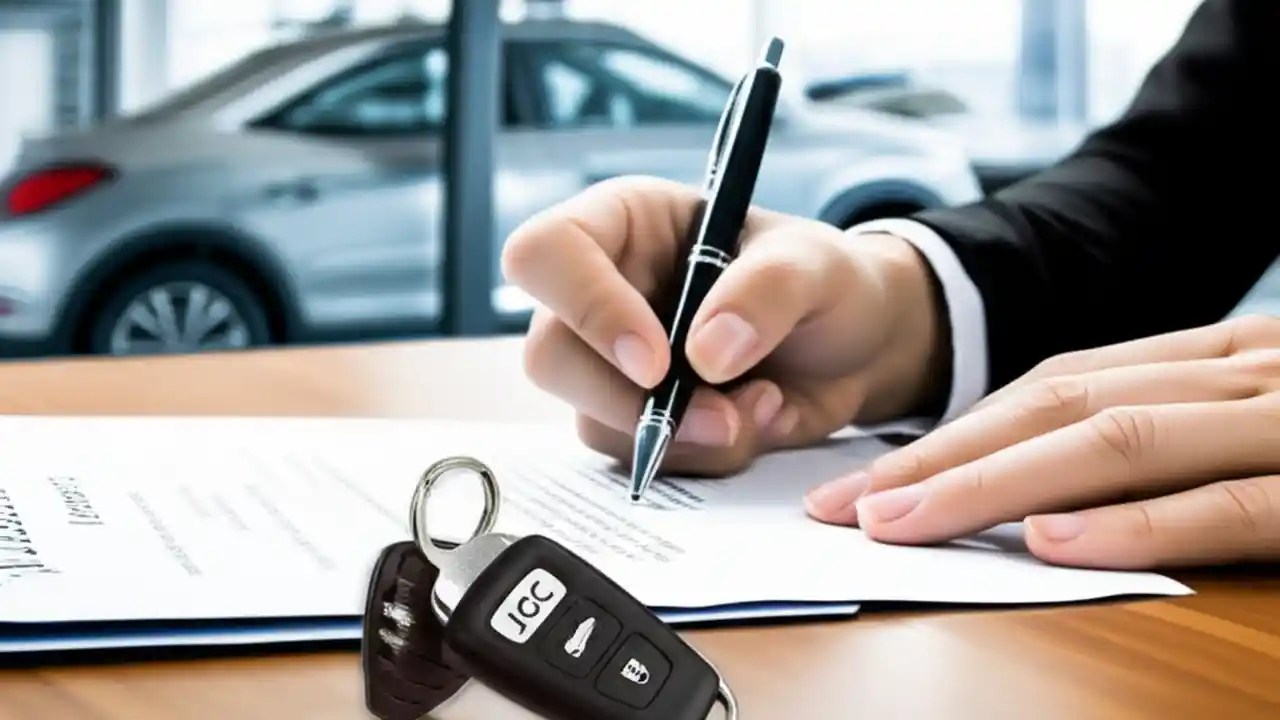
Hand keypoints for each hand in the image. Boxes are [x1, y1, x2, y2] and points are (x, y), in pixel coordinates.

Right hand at [502, 176, 947, 475]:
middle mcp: (602, 292)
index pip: (546, 253)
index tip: (656, 361)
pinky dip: (705, 456)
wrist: (857, 348)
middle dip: (631, 402)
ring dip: (684, 437)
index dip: (586, 308)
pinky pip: (641, 459)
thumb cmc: (825, 280)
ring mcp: (613, 364)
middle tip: (720, 416)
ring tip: (766, 404)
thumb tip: (707, 355)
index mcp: (623, 224)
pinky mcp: (639, 420)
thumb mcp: (815, 264)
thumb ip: (768, 291)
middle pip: (549, 356)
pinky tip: (757, 420)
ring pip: (594, 420)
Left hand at [805, 315, 1279, 568]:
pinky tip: (1052, 541)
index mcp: (1209, 359)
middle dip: (942, 460)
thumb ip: (1165, 428)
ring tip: (907, 521)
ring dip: (999, 484)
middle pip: (1061, 409)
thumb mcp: (1253, 411)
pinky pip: (1224, 506)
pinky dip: (1134, 524)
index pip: (1056, 389)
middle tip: (848, 507)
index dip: (952, 436)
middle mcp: (1231, 377)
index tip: (866, 482)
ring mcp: (1279, 424)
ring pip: (1117, 443)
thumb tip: (1043, 489)